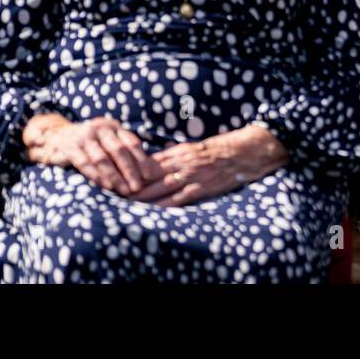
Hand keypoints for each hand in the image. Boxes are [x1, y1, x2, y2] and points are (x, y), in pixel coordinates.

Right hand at [23, 114, 163, 196]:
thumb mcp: (109, 143)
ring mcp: (84, 136)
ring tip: (124, 190)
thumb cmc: (91, 144)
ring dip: (115, 176)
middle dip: (130, 170)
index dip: (142, 159)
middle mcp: (100, 128)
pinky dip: (97, 176)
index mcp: (114, 126)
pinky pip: (85, 163)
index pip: (132, 142)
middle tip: (138, 187)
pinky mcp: (70, 146)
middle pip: (119, 150)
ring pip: (103, 158)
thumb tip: (152, 173)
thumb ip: (126, 154)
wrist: (57, 135)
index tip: (150, 176)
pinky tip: (106, 186)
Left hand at [129, 126, 288, 206]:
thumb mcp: (194, 147)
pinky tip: (152, 211)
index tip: (115, 176)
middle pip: (150, 175)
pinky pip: (179, 199)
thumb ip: (173, 156)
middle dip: (131, 185)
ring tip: (126, 204)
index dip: (131, 170)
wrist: (246, 151)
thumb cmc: (220, 149)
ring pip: (160, 188)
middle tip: (113, 192)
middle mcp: (183, 163)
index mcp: (180, 151)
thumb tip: (152, 163)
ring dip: (143, 197)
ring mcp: (192, 176)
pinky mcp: (203, 188)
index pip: (149, 161)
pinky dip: (164, 205)